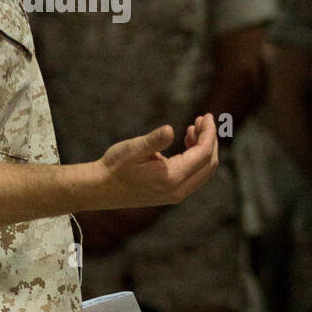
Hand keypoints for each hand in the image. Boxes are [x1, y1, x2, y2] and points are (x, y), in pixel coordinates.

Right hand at [94, 115, 218, 210]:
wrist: (102, 188)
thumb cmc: (115, 165)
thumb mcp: (133, 149)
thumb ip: (153, 141)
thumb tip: (170, 130)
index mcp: (171, 177)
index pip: (203, 153)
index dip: (209, 133)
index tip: (208, 116)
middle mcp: (178, 190)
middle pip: (209, 164)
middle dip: (210, 140)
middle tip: (202, 120)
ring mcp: (176, 194)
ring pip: (204, 171)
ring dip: (204, 149)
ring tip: (193, 128)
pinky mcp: (172, 194)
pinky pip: (194, 175)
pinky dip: (196, 158)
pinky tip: (186, 142)